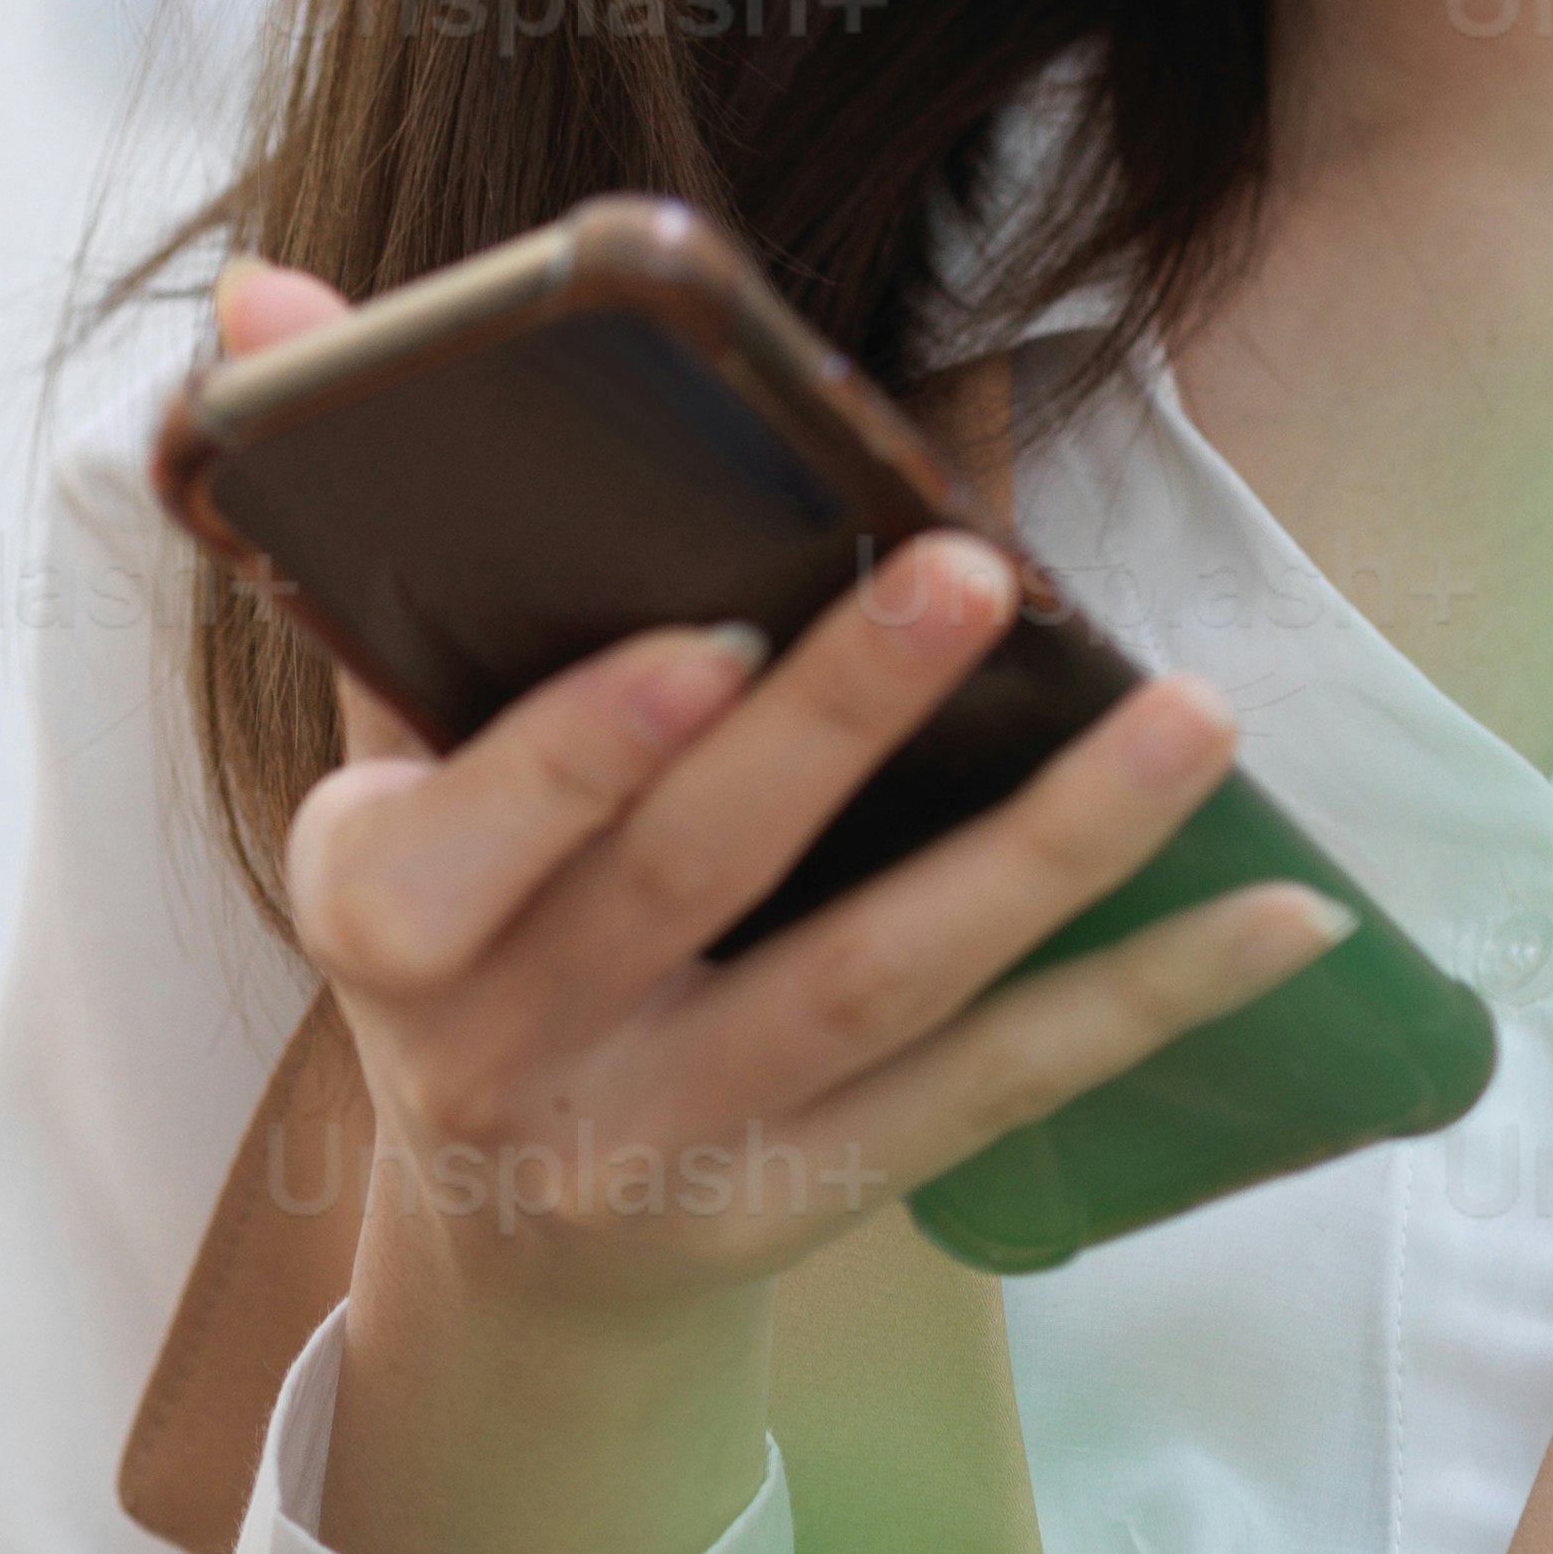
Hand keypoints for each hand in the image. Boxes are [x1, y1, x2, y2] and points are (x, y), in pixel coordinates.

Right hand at [209, 261, 1349, 1553]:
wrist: (508, 1258)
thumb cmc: (468, 930)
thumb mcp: (381, 757)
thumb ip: (350, 529)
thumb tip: (268, 296)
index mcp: (380, 922)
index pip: (450, 845)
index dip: (574, 751)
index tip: (702, 640)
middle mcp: (506, 1054)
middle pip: (686, 878)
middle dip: (832, 724)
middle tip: (966, 572)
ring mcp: (665, 1144)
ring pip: (871, 986)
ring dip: (1046, 851)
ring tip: (1194, 717)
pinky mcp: (809, 1201)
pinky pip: (993, 1095)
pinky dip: (1142, 1003)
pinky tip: (1284, 914)